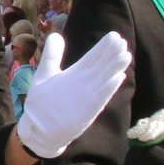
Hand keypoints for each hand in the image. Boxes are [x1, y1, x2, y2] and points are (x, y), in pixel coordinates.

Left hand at [16, 31, 129, 159]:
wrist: (38, 129)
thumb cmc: (42, 103)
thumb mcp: (45, 74)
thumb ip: (52, 56)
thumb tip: (56, 35)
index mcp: (76, 74)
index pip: (93, 57)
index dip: (103, 47)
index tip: (114, 35)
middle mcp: (85, 84)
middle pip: (102, 66)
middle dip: (112, 55)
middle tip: (122, 42)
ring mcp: (87, 97)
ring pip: (104, 80)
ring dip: (115, 69)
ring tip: (125, 56)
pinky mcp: (87, 111)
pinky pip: (100, 98)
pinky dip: (108, 88)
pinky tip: (118, 78)